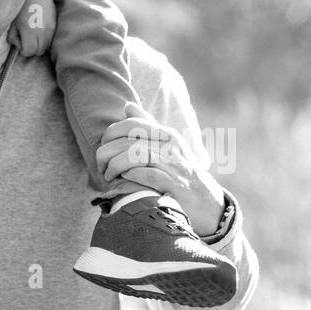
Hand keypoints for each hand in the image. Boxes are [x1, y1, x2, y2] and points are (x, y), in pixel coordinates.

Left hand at [7, 0, 56, 57]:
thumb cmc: (22, 5)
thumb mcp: (13, 22)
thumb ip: (13, 36)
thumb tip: (17, 44)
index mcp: (30, 33)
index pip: (28, 52)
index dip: (22, 49)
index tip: (19, 41)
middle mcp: (42, 34)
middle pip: (38, 52)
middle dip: (31, 49)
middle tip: (25, 39)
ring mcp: (50, 30)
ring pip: (45, 47)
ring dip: (39, 45)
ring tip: (32, 34)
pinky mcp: (55, 26)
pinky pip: (50, 39)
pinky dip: (44, 39)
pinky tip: (39, 30)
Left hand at [94, 102, 226, 236]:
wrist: (209, 204)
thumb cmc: (182, 173)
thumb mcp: (168, 146)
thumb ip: (147, 125)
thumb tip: (127, 105)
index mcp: (166, 134)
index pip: (131, 124)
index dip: (110, 134)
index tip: (103, 147)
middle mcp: (171, 146)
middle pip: (128, 140)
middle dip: (107, 153)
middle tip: (101, 167)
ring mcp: (174, 165)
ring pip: (134, 155)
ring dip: (115, 166)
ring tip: (108, 176)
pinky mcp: (175, 184)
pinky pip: (145, 175)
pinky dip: (130, 177)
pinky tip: (124, 182)